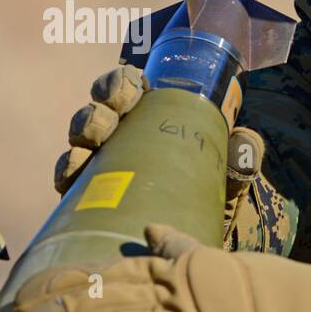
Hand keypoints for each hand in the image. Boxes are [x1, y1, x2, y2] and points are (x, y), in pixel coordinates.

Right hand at [55, 64, 281, 247]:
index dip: (122, 81)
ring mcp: (100, 159)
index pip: (126, 84)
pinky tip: (71, 178)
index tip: (135, 87)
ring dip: (81, 137)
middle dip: (99, 107)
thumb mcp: (230, 169)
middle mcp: (119, 130)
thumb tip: (245, 140)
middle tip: (111, 119)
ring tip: (90, 149)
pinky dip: (66, 173)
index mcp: (149, 112)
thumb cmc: (211, 188)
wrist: (199, 230)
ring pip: (79, 137)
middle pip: (97, 107)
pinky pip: (67, 176)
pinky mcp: (87, 191)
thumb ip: (242, 154)